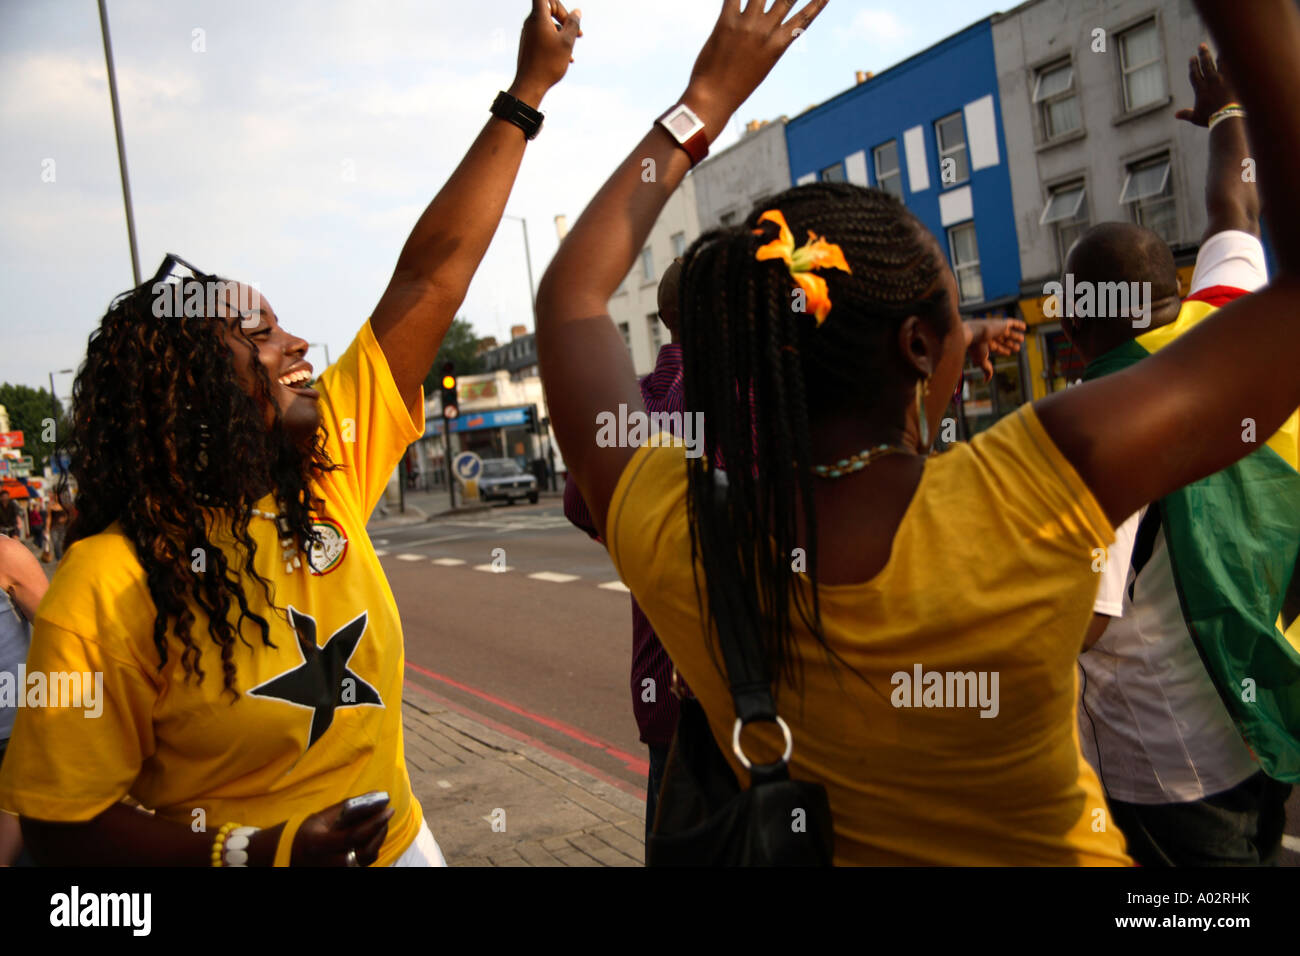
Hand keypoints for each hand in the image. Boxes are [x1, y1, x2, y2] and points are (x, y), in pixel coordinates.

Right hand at [291, 795, 393, 866]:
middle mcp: (329, 862)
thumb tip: (375, 794)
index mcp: (319, 845)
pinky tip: (375, 832)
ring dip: (379, 837)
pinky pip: (365, 862)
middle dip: (380, 829)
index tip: (387, 808)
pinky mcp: (345, 871)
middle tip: (388, 812)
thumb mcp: (322, 817)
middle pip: (365, 850)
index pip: (353, 836)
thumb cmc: (309, 832)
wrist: (293, 855)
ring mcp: (338, 870)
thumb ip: (348, 807)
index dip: (373, 822)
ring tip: (382, 820)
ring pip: (369, 857)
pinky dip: (374, 845)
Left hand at [511, 0, 582, 106]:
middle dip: (566, 19)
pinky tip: (566, 58)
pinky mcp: (529, 44)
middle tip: (578, 33)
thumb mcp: (566, 42)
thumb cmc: (548, 63)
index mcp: (539, 17)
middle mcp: (531, 23)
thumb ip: (573, 24)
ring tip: (573, 50)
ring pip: (549, 26)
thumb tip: (576, 12)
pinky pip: (544, 37)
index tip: (566, 15)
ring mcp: (529, 34)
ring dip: (563, 34)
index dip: (557, 2)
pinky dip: (556, 42)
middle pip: (549, 9)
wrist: (529, 85)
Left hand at [681, 0, 829, 133]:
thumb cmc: (734, 86)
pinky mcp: (726, 23)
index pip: (805, 18)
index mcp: (778, 45)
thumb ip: (765, 41)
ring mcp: (747, 25)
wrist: (714, 99)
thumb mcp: (759, 65)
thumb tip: (763, 21)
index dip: (817, 3)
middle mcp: (766, 32)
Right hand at [964, 318, 1025, 381]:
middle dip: (1009, 344)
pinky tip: (1024, 327)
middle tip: (1017, 348)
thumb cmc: (976, 347)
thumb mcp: (982, 360)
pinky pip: (1012, 322)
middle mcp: (991, 336)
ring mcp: (997, 328)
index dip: (1003, 350)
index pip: (996, 347)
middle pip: (1002, 340)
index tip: (1009, 353)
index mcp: (985, 344)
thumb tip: (987, 381)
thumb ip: (986, 369)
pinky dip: (1018, 324)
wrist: (974, 333)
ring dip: (1015, 336)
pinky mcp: (1002, 323)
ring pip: (1008, 333)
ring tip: (1022, 339)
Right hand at [1175, 43, 1238, 126]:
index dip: (1193, 65)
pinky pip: (1233, 65)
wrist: (1227, 116)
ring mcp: (1223, 78)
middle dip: (1203, 54)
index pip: (1194, 74)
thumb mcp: (1196, 117)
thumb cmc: (1211, 118)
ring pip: (1219, 61)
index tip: (1192, 58)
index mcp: (1200, 89)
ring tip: (1219, 45)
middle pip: (1205, 64)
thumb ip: (1186, 114)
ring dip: (1218, 53)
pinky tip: (1233, 52)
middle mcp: (1210, 81)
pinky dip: (1232, 59)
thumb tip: (1176, 115)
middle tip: (1202, 46)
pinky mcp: (1234, 78)